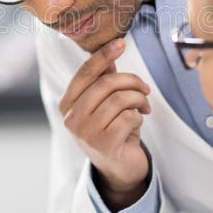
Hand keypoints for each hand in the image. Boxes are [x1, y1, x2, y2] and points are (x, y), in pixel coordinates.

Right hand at [59, 38, 151, 210]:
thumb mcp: (106, 104)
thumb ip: (105, 80)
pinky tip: (137, 124)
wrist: (119, 169)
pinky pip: (128, 118)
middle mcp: (71, 118)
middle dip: (132, 82)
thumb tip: (110, 53)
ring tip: (145, 108)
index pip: (85, 73)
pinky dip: (138, 117)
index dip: (103, 56)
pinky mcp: (103, 145)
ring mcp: (85, 133)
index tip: (121, 43)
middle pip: (106, 84)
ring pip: (120, 100)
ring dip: (139, 100)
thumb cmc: (113, 131)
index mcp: (67, 104)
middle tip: (145, 89)